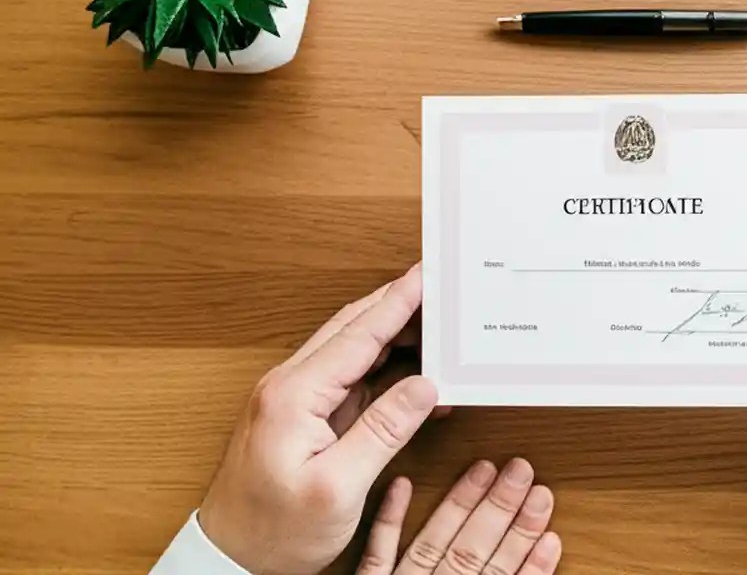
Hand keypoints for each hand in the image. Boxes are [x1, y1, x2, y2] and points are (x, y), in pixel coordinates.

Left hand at [199, 264, 441, 574]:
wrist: (230, 560)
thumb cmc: (273, 533)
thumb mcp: (338, 487)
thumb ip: (384, 430)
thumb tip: (424, 387)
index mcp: (294, 395)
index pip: (358, 334)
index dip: (398, 303)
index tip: (426, 274)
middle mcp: (289, 387)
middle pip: (354, 331)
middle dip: (398, 307)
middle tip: (440, 291)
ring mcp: (294, 401)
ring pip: (352, 351)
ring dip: (393, 337)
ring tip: (437, 329)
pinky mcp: (302, 418)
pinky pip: (349, 380)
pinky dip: (384, 370)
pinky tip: (413, 376)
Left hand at [357, 460, 562, 574]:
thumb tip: (540, 548)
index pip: (492, 566)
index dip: (522, 535)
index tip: (543, 499)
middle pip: (469, 548)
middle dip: (501, 509)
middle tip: (523, 471)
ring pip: (433, 543)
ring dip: (462, 505)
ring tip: (485, 468)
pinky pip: (377, 553)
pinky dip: (391, 519)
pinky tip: (403, 485)